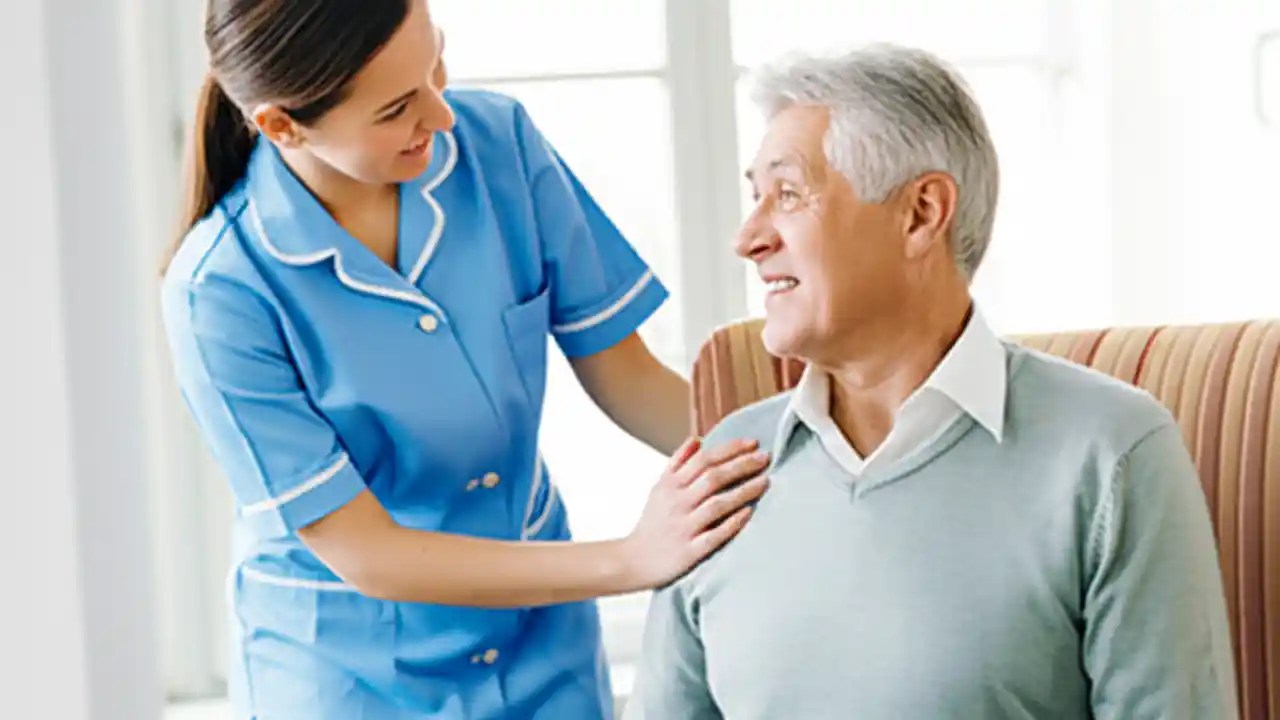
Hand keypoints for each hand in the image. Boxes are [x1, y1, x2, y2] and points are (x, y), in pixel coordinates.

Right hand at [622, 437, 769, 588]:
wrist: (633, 560)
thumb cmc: (652, 522)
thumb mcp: (659, 487)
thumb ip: (677, 462)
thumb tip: (697, 439)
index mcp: (670, 485)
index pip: (703, 459)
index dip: (729, 449)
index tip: (752, 443)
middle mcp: (677, 503)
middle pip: (712, 478)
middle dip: (741, 465)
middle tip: (765, 458)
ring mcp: (683, 527)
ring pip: (716, 504)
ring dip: (743, 491)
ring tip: (765, 482)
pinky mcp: (689, 552)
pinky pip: (713, 536)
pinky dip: (731, 524)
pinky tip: (748, 513)